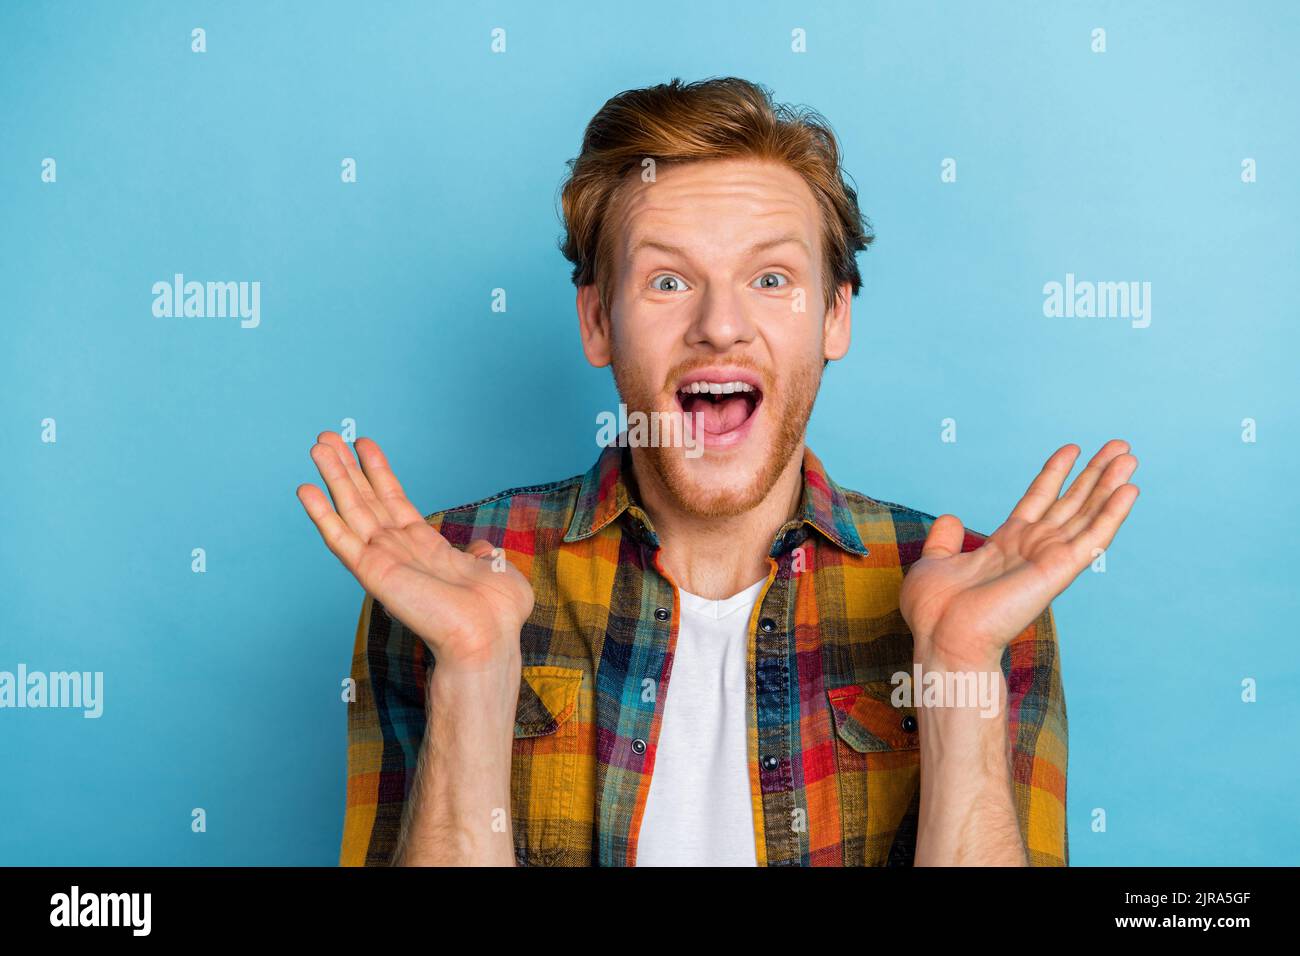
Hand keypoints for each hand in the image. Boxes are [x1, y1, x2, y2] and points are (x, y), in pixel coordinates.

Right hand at [296, 432, 534, 675]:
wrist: (488, 636)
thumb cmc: (498, 614)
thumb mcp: (497, 572)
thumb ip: (484, 555)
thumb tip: (483, 550)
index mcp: (427, 548)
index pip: (395, 501)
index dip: (379, 471)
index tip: (364, 444)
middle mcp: (400, 550)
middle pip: (366, 499)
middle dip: (347, 467)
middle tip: (328, 435)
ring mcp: (383, 560)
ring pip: (351, 510)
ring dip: (333, 477)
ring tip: (318, 444)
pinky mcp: (372, 572)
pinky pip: (341, 538)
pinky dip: (322, 514)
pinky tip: (306, 489)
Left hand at [900, 439, 1138, 668]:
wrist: (943, 637)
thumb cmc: (934, 612)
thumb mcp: (934, 563)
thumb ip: (945, 540)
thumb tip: (949, 518)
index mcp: (1006, 544)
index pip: (1038, 500)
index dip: (1055, 473)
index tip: (1073, 448)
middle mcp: (1033, 548)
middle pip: (1071, 501)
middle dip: (1095, 473)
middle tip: (1119, 445)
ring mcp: (1049, 558)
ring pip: (1088, 513)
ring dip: (1110, 484)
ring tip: (1129, 455)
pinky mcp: (1060, 570)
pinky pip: (1093, 537)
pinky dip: (1113, 513)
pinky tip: (1130, 490)